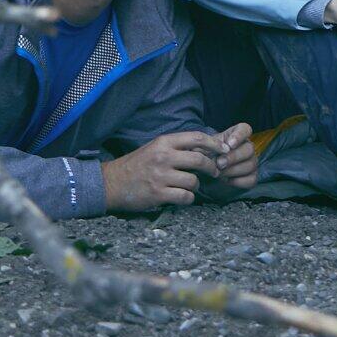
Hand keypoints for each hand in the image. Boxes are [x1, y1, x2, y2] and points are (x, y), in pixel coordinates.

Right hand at [103, 132, 224, 212]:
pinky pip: (185, 197)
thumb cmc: (137, 165)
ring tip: (188, 186)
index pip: (196, 138)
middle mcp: (163, 157)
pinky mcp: (158, 194)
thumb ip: (177, 147)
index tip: (224, 149)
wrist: (112, 183)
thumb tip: (205, 149)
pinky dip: (188, 198)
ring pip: (194, 181)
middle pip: (199, 160)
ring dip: (196, 185)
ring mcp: (160, 176)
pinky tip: (182, 197)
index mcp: (163, 142)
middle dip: (211, 167)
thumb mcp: (155, 148)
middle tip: (215, 171)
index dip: (214, 144)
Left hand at [203, 123, 259, 191]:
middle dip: (233, 157)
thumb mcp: (204, 149)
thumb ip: (207, 148)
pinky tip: (226, 181)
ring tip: (219, 173)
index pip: (245, 129)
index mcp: (236, 135)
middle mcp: (247, 147)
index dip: (239, 136)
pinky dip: (238, 181)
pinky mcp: (252, 177)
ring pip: (250, 164)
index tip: (229, 144)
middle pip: (249, 149)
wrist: (207, 176)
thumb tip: (211, 150)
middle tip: (219, 163)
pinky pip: (251, 179)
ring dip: (233, 170)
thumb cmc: (207, 158)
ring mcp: (251, 162)